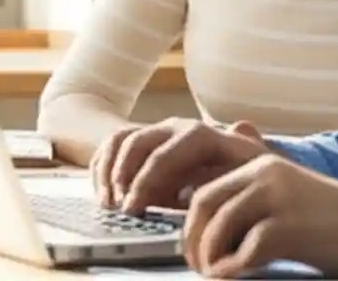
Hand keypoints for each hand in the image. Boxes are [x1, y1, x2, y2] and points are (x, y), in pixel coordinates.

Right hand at [90, 118, 266, 210]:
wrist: (224, 157)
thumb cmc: (232, 177)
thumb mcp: (235, 178)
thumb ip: (224, 178)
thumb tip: (212, 177)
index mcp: (201, 135)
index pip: (166, 152)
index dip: (147, 180)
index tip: (135, 209)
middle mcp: (176, 127)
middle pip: (140, 144)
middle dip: (127, 179)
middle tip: (121, 210)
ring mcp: (155, 131)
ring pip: (122, 142)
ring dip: (111, 173)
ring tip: (109, 204)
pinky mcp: (138, 139)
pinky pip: (111, 145)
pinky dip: (102, 169)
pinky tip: (104, 196)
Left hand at [182, 155, 337, 278]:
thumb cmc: (331, 220)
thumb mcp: (285, 199)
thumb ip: (250, 205)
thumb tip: (209, 235)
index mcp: (261, 165)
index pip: (206, 190)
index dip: (191, 224)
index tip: (192, 249)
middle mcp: (265, 174)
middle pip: (204, 204)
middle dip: (192, 241)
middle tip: (197, 266)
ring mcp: (278, 198)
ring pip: (219, 224)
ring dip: (208, 257)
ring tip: (213, 275)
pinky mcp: (290, 226)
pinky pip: (246, 249)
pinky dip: (231, 268)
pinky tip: (232, 277)